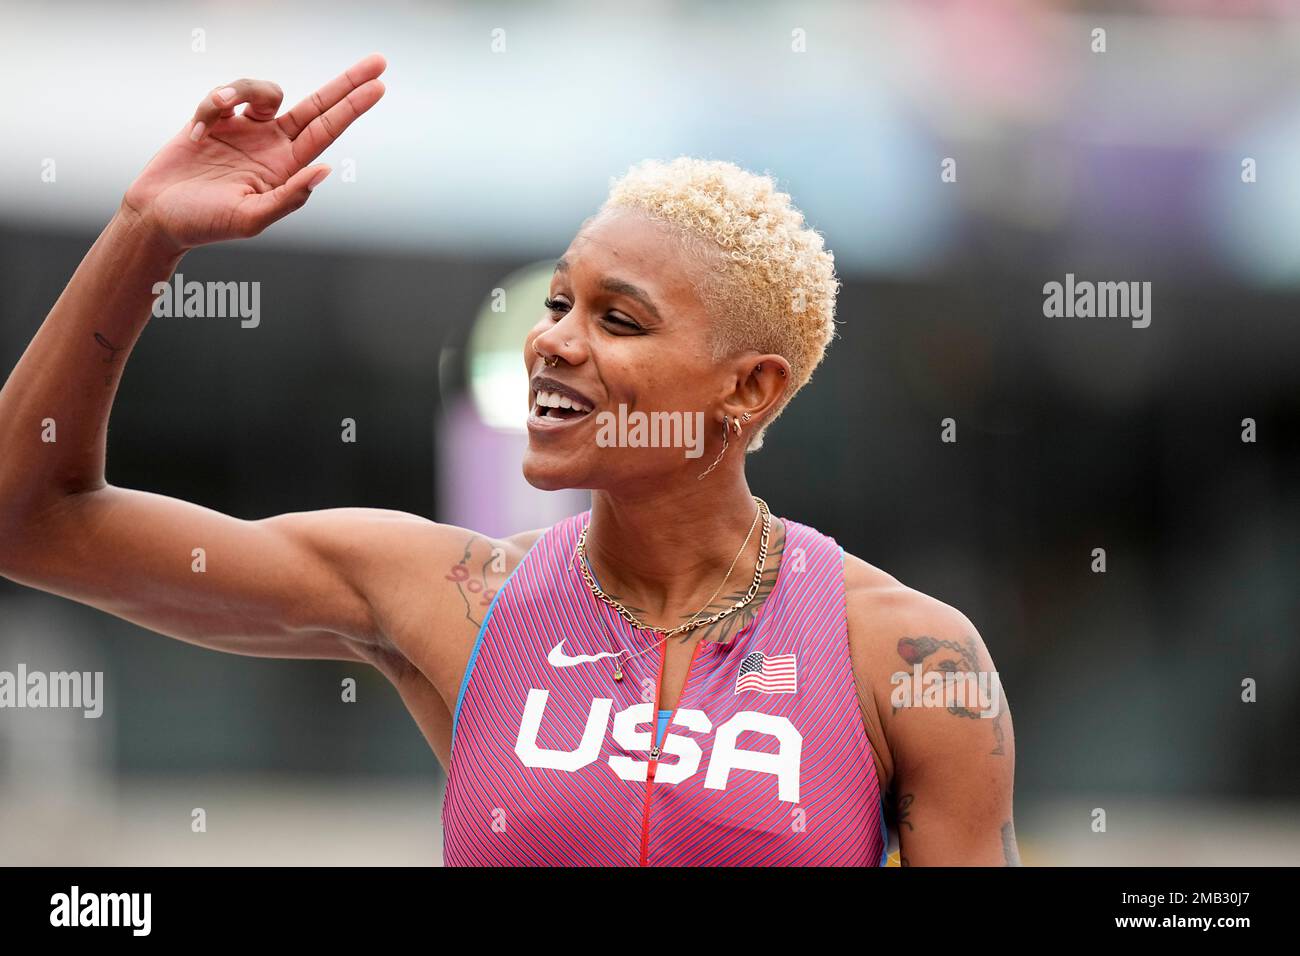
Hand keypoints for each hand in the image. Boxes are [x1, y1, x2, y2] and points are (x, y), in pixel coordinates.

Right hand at [122, 54, 386, 251]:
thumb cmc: (204, 225)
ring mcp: (245, 129)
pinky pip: (223, 95)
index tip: (380, 86)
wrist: (158, 216)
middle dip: (346, 83)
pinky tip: (198, 132)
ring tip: (218, 107)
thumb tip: (325, 170)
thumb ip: (290, 197)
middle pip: (317, 105)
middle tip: (377, 62)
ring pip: (262, 89)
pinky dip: (211, 104)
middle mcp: (272, 144)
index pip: (328, 130)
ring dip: (243, 89)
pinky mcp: (215, 118)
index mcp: (287, 167)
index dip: (353, 107)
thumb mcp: (252, 218)